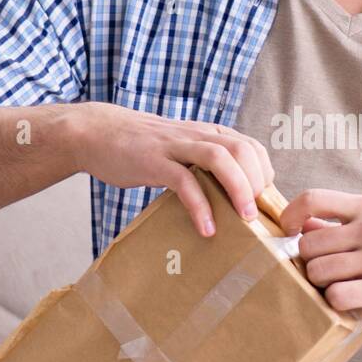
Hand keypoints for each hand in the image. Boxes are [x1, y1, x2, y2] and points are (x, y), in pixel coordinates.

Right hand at [70, 101, 273, 237]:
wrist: (97, 132)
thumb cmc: (143, 147)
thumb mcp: (181, 149)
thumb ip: (204, 166)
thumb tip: (230, 198)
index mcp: (207, 133)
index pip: (251, 146)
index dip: (264, 173)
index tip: (263, 201)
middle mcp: (197, 135)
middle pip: (242, 149)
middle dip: (257, 182)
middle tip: (256, 215)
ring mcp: (175, 146)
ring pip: (219, 158)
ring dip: (238, 189)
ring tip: (245, 219)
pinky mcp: (154, 161)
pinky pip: (183, 181)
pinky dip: (199, 206)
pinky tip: (206, 228)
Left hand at [277, 189, 361, 320]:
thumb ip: (344, 221)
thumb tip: (302, 223)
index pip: (313, 198)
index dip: (289, 216)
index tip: (287, 233)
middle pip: (308, 243)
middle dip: (309, 261)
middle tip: (326, 272)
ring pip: (318, 271)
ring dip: (322, 284)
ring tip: (342, 287)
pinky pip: (337, 296)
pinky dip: (337, 302)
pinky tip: (353, 300)